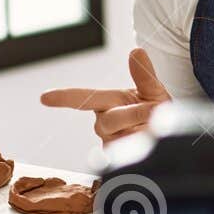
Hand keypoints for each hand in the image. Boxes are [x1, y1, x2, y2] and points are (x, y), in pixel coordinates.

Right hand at [40, 48, 170, 145]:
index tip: (45, 98)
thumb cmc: (157, 111)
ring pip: (122, 138)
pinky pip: (128, 155)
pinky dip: (144, 147)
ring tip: (157, 129)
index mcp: (107, 102)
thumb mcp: (154, 91)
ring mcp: (109, 143)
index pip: (82, 98)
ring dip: (144, 132)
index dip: (64, 97)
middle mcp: (103, 124)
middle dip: (135, 114)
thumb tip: (136, 51)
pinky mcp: (117, 161)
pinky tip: (150, 143)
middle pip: (110, 119)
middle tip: (156, 111)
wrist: (169, 136)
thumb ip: (144, 74)